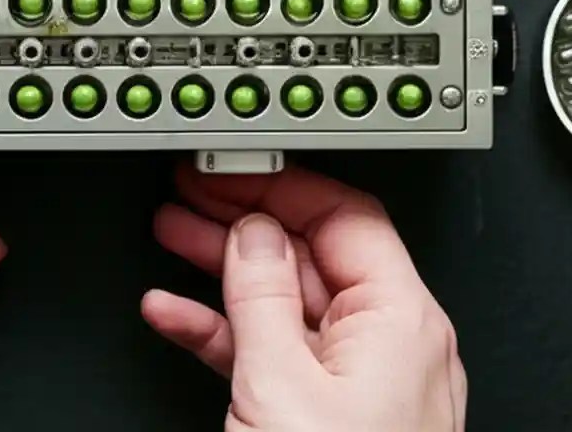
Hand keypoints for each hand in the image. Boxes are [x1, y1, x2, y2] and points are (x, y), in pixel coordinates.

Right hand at [143, 165, 464, 431]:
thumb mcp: (281, 381)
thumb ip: (263, 293)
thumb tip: (251, 231)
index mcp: (401, 318)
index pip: (345, 215)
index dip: (281, 183)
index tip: (228, 165)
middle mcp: (389, 342)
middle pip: (311, 251)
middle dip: (242, 218)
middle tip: (191, 192)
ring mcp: (359, 380)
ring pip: (283, 298)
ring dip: (221, 268)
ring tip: (171, 235)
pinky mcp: (327, 413)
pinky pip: (272, 350)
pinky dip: (221, 329)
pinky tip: (175, 313)